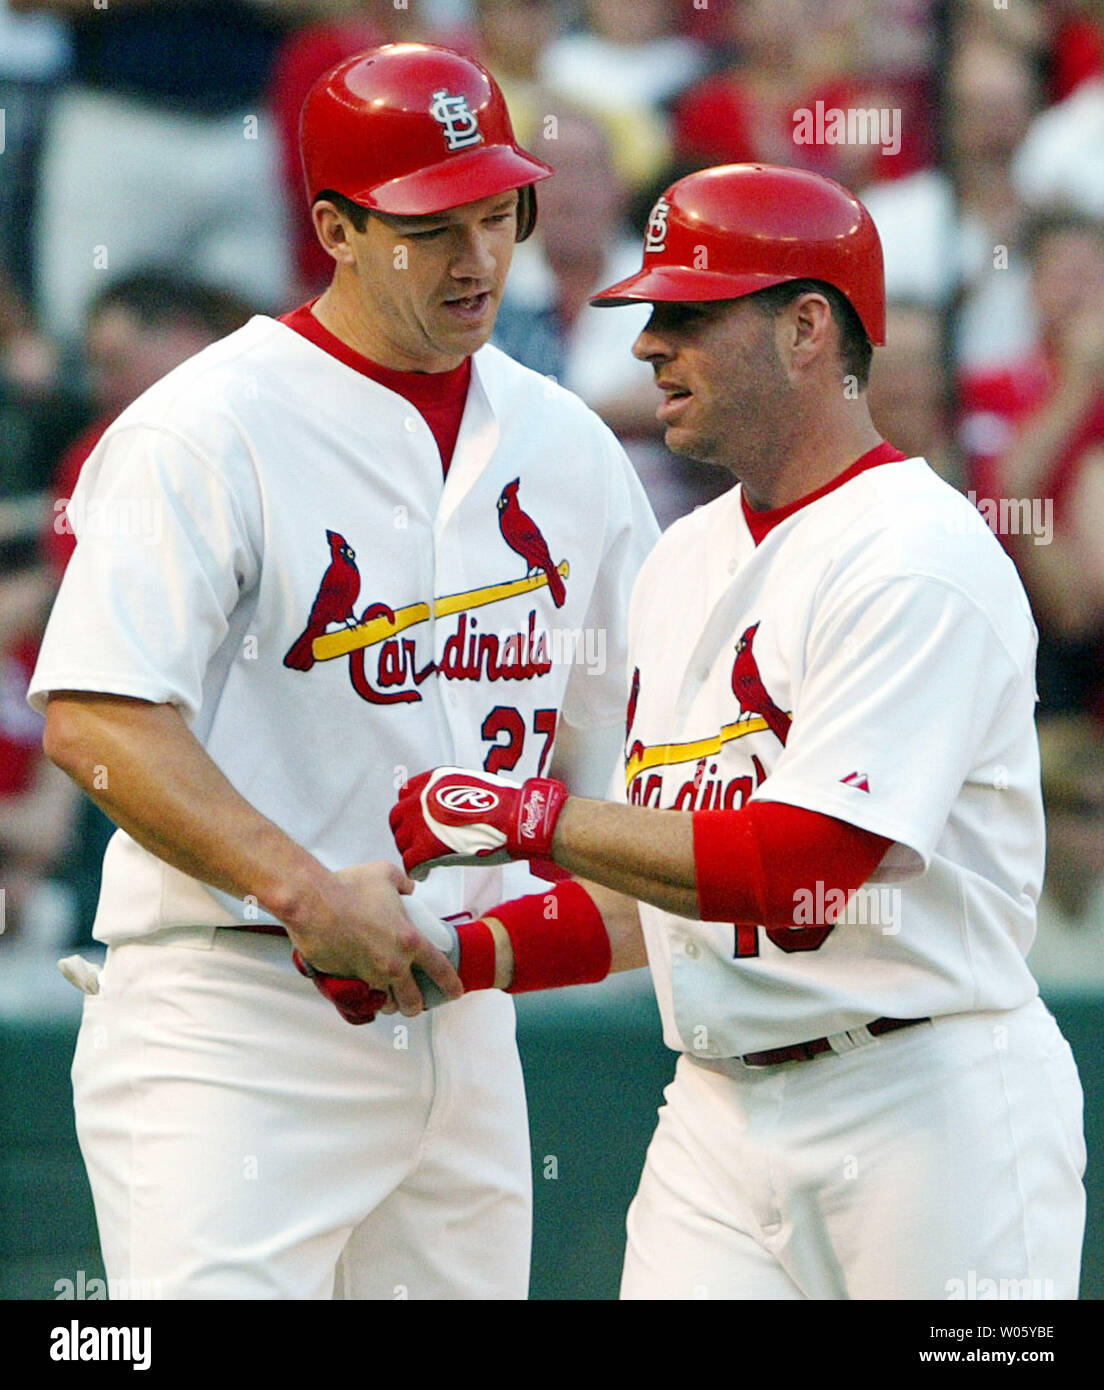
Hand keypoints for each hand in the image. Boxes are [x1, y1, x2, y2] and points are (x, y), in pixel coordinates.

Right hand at [287, 860, 462, 1015]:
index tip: (455, 992)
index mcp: (409, 940)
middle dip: (416, 1004)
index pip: (440, 970)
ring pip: (386, 1004)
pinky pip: (359, 996)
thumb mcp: (385, 874)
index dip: (451, 984)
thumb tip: (409, 888)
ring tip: (388, 996)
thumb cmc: (348, 887)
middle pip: (413, 1001)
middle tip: (414, 1000)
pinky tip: (363, 987)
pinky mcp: (345, 981)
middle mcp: (392, 964)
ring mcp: (368, 976)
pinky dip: (363, 995)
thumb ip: (403, 883)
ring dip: (389, 1002)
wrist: (313, 902)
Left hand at [389, 766, 568, 879]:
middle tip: (417, 845)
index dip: (410, 812)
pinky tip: (425, 874)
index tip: (416, 824)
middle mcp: (422, 797)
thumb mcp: (473, 784)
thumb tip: (450, 808)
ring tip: (423, 863)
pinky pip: (411, 862)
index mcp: (433, 780)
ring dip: (411, 852)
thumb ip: (452, 793)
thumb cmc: (506, 804)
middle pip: (397, 819)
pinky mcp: (427, 846)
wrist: (517, 819)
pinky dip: (416, 870)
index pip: (405, 795)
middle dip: (405, 833)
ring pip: (402, 842)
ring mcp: (422, 821)